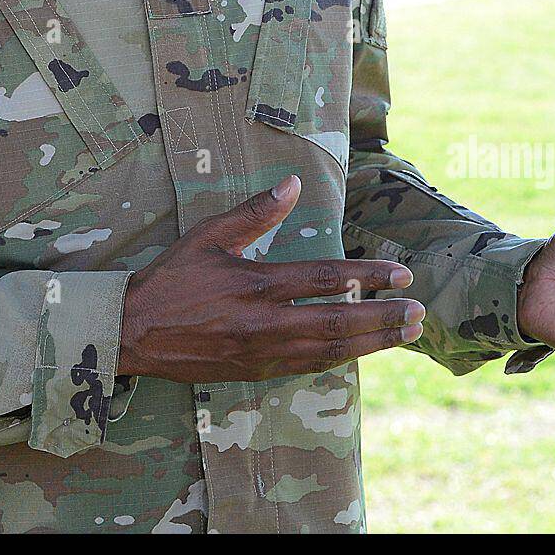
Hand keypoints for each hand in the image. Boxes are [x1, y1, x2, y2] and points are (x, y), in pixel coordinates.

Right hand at [118, 175, 424, 381]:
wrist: (135, 333)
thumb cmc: (172, 278)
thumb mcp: (209, 235)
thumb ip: (255, 211)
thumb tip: (293, 182)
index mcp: (255, 284)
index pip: (325, 279)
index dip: (367, 275)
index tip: (401, 273)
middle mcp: (265, 323)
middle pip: (338, 323)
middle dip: (384, 318)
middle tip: (419, 313)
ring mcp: (263, 353)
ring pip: (330, 350)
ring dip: (373, 342)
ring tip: (406, 333)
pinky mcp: (257, 372)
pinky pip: (310, 367)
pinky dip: (342, 357)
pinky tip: (363, 350)